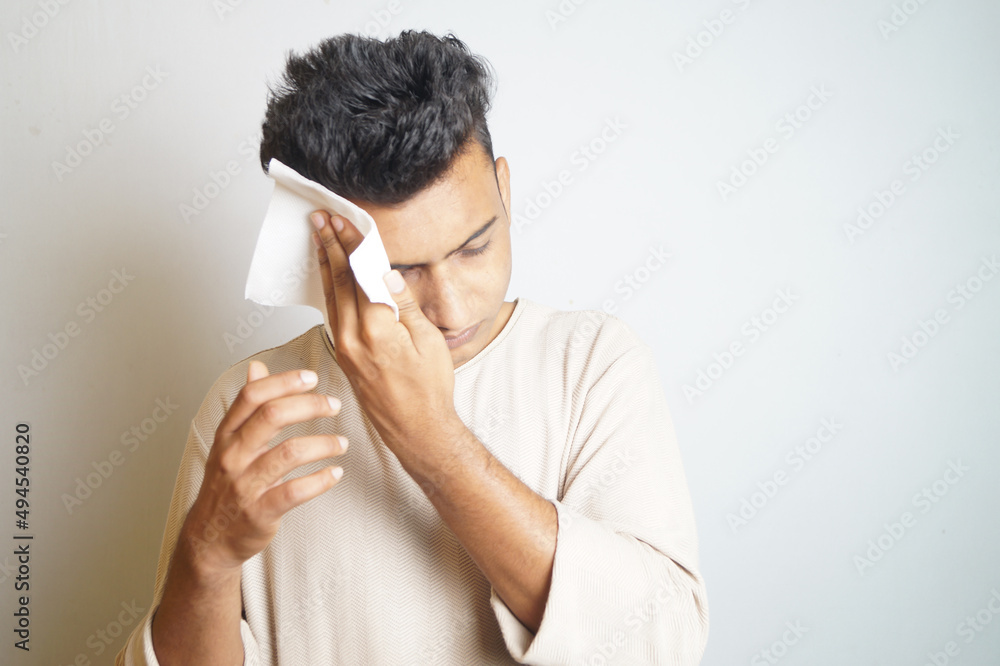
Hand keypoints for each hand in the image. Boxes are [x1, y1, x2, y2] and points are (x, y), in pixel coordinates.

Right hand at [179, 360, 347, 573]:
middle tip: (334, 405)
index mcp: (227, 434)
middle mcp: (233, 455)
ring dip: (324, 443)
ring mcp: (244, 484)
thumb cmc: (226, 485)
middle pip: (272, 416)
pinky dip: (321, 480)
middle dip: (310, 405)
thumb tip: (257, 368)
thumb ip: (248, 405)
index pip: (252, 396)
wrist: (209, 538)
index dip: (284, 381)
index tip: (311, 377)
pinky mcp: (259, 511)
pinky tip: (335, 474)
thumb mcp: (230, 442)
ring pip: (289, 453)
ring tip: (342, 443)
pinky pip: (295, 491)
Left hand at [310, 210, 458, 461]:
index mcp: (376, 329)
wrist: (416, 429)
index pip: (358, 274)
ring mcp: (344, 348)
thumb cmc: (429, 389)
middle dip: (329, 246)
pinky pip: (332, 314)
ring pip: (330, 296)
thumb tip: (387, 272)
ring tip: (319, 239)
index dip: (350, 243)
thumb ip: (404, 304)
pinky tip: (329, 277)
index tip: (342, 220)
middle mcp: (353, 338)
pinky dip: (329, 289)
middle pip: (338, 280)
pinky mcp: (343, 356)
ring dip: (325, 265)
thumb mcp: (428, 341)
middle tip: (320, 219)